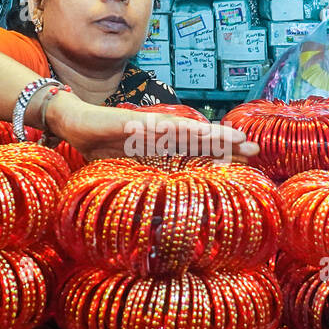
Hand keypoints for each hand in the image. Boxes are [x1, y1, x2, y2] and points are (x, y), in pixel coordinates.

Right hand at [45, 94, 258, 162]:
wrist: (72, 122)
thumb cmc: (98, 145)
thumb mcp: (127, 168)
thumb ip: (146, 179)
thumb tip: (164, 206)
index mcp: (162, 145)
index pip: (198, 151)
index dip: (222, 155)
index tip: (246, 162)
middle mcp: (162, 134)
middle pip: (201, 140)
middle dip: (228, 144)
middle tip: (256, 149)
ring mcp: (150, 127)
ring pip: (188, 132)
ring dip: (213, 136)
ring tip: (237, 139)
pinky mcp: (135, 123)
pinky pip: (161, 128)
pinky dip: (180, 130)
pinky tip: (200, 132)